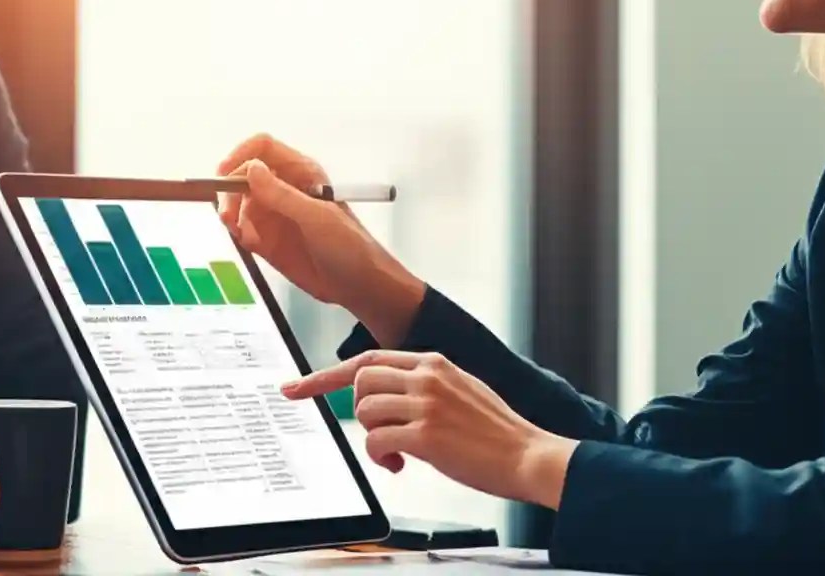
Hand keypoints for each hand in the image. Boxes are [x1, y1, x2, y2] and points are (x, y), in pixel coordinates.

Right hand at [218, 133, 425, 345]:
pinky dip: (241, 234)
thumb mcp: (316, 217)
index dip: (241, 155)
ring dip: (234, 216)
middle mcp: (284, 189)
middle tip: (229, 216)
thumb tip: (250, 169)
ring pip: (238, 203)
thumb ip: (282, 194)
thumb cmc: (349, 245)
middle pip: (243, 176)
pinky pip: (243, 229)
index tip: (224, 175)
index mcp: (300, 172)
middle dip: (230, 193)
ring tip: (246, 235)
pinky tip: (253, 244)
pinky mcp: (269, 239)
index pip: (262, 148)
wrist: (359, 284)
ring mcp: (275, 214)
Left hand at [282, 350, 578, 508]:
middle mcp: (427, 376)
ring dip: (374, 437)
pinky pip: (376, 442)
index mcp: (434, 362)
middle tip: (384, 433)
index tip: (296, 387)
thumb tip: (389, 399)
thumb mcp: (461, 390)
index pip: (369, 359)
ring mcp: (426, 404)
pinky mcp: (426, 435)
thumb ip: (425, 386)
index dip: (327, 375)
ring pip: (364, 411)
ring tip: (399, 454)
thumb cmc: (496, 431)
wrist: (527, 455)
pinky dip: (382, 459)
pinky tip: (403, 465)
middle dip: (361, 412)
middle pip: (360, 381)